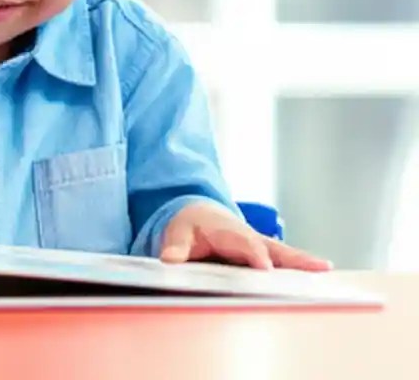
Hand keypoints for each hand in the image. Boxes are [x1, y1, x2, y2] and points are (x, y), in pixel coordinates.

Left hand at [159, 201, 331, 270]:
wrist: (200, 214)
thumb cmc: (190, 225)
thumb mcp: (177, 232)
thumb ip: (176, 247)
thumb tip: (170, 260)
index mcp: (228, 230)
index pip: (244, 243)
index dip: (255, 255)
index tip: (265, 267)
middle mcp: (250, 237)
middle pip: (274, 248)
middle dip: (293, 258)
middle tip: (318, 267)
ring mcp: (261, 247)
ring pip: (284, 255)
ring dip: (304, 264)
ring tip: (326, 271)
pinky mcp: (266, 257)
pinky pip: (284, 263)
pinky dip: (300, 270)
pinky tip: (318, 282)